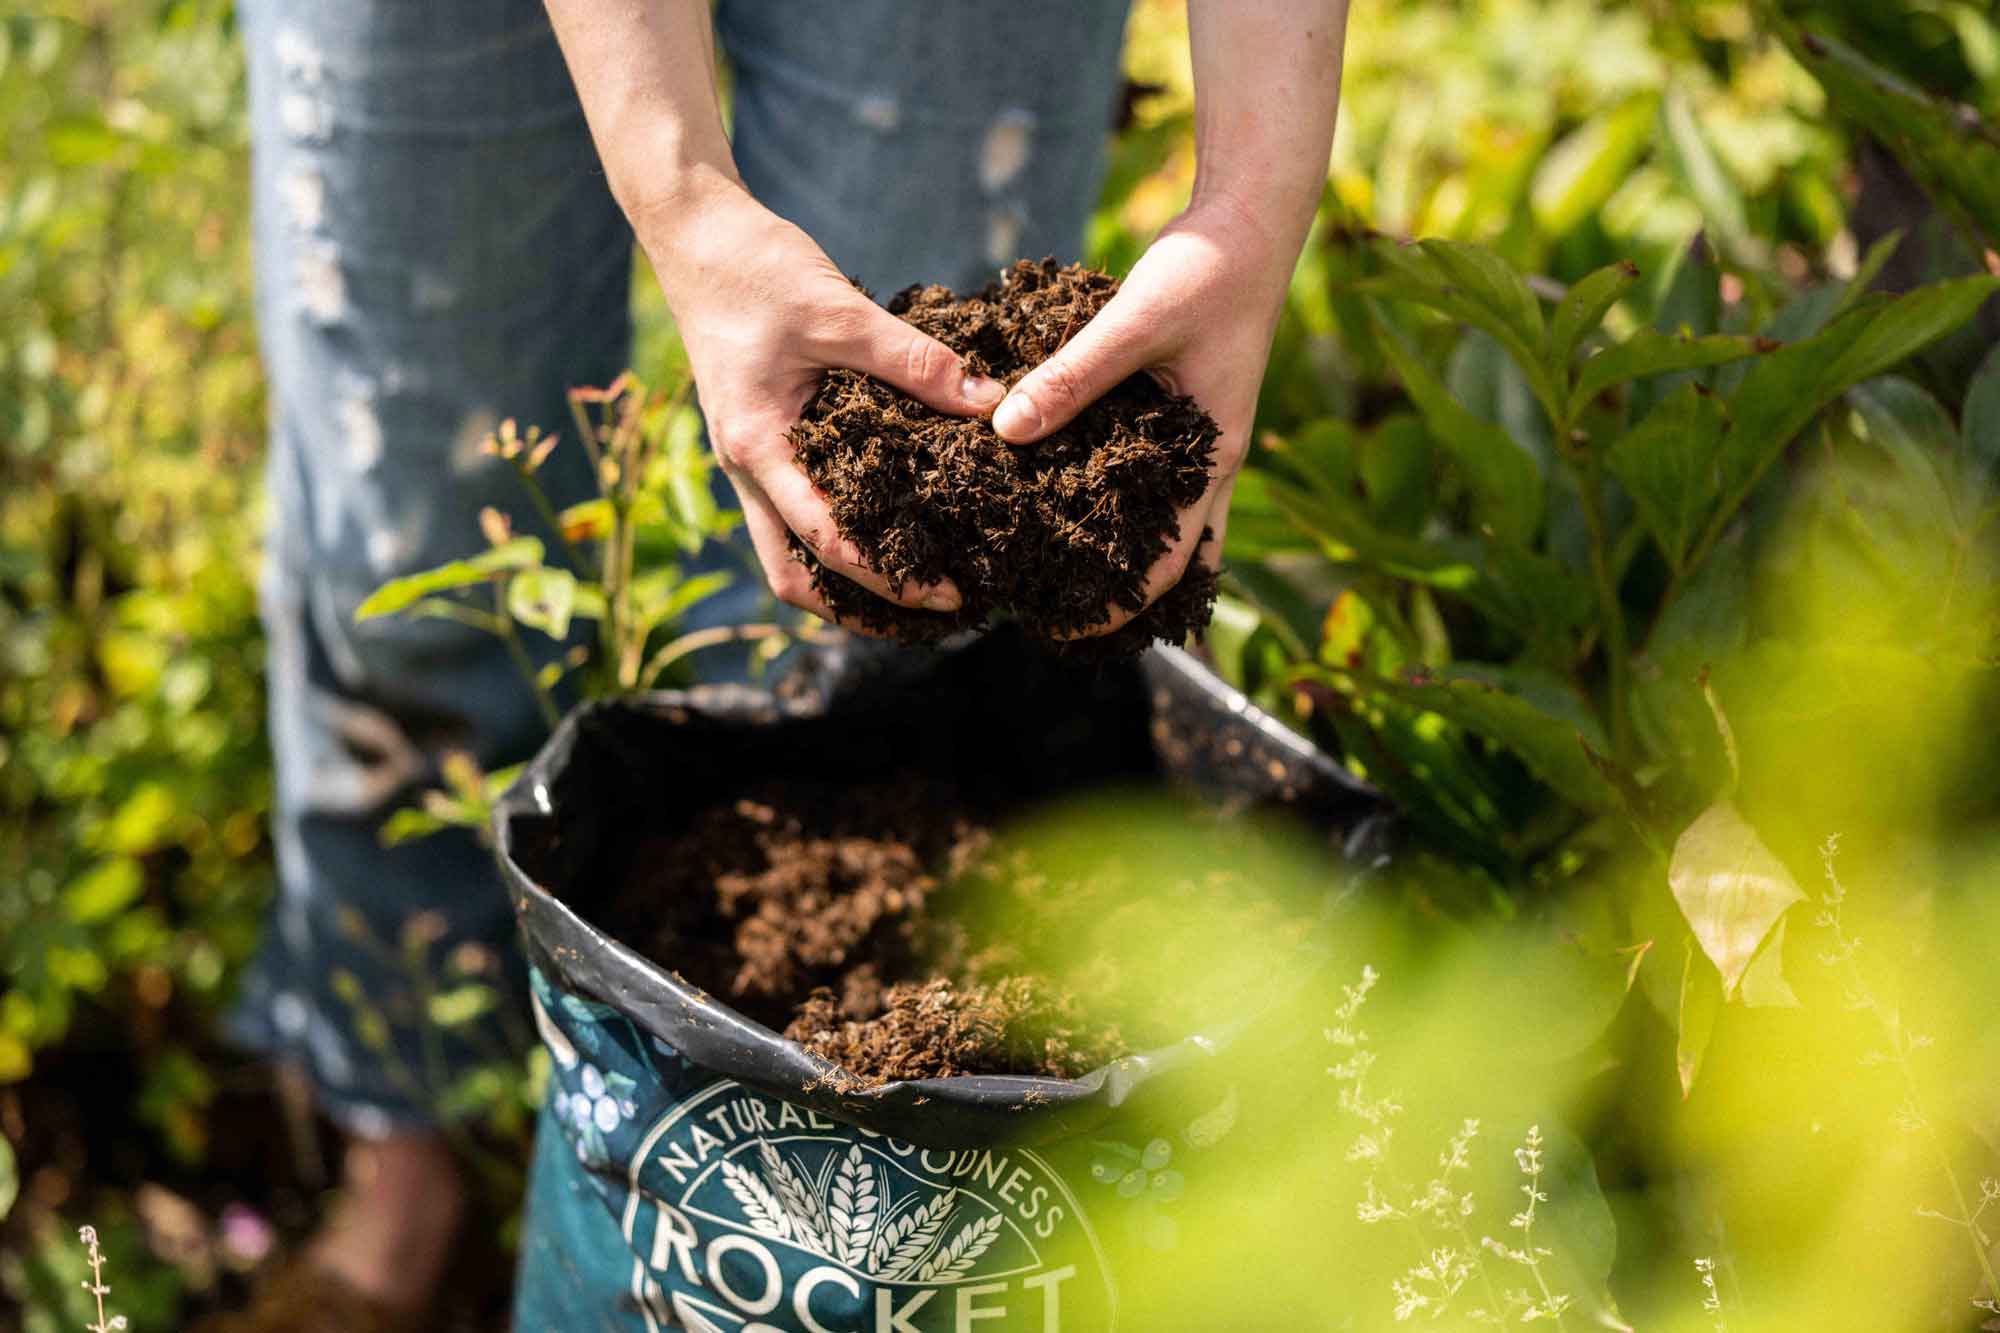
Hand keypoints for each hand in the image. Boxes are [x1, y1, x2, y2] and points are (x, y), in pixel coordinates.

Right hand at [635, 178, 1005, 625]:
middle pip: (791, 575)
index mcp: (759, 448)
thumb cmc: (756, 269)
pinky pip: (794, 508)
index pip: (823, 543)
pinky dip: (836, 531)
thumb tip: (991, 404)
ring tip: (913, 584)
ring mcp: (749, 457)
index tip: (947, 594)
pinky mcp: (761, 438)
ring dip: (842, 581)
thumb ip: (915, 361)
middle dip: (856, 608)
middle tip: (932, 612)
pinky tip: (889, 521)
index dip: (886, 579)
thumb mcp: (840, 312)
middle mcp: (747, 467)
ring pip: (786, 549)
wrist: (694, 233)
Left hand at [989, 200, 1294, 635]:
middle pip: (1176, 557)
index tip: (1065, 628)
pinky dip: (1114, 494)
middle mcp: (1209, 460)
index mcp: (1212, 457)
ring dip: (1122, 550)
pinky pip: (1147, 472)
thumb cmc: (1204, 272)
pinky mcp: (1179, 411)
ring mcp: (1197, 439)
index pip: (1173, 564)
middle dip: (1123, 594)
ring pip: (1167, 520)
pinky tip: (1060, 491)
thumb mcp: (1135, 324)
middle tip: (1053, 616)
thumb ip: (1073, 376)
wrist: (1249, 225)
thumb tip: (1006, 431)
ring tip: (1052, 569)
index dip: (1123, 605)